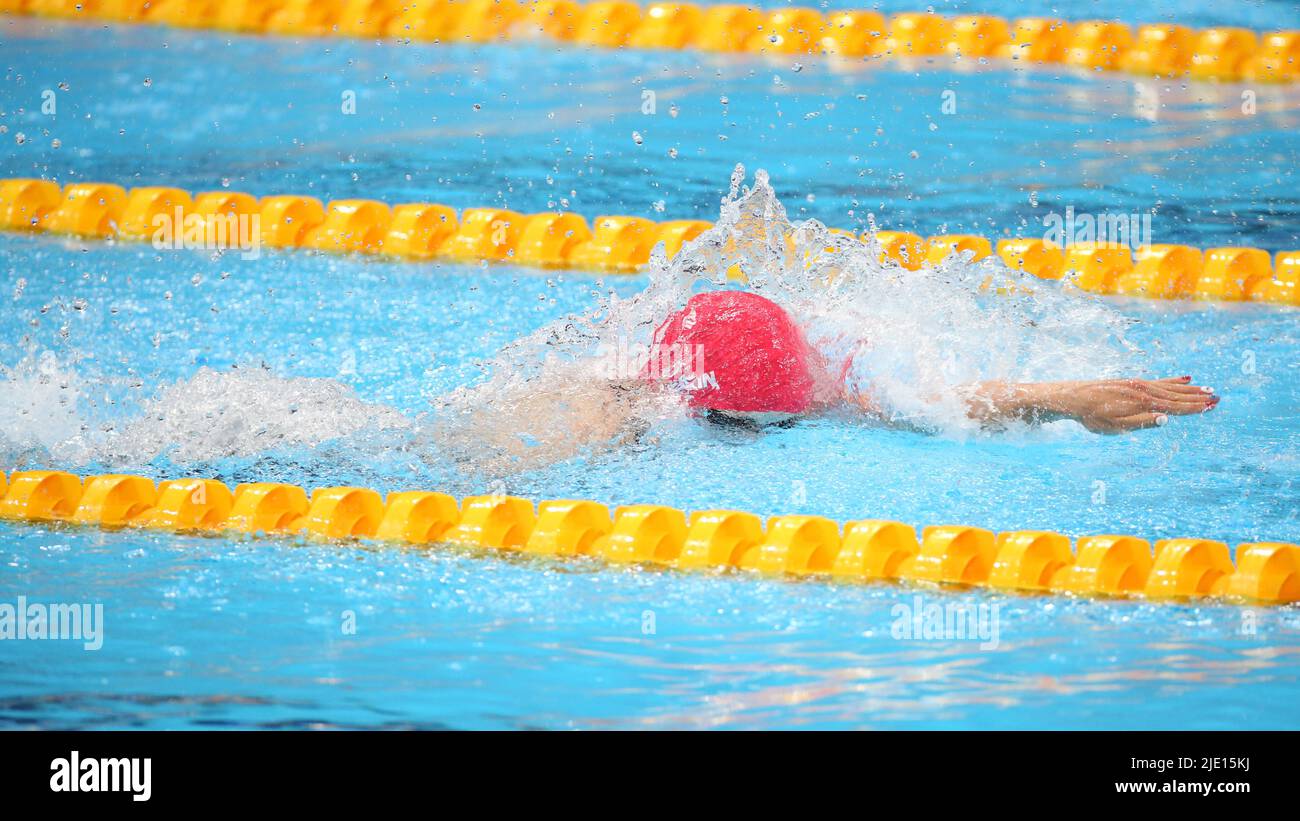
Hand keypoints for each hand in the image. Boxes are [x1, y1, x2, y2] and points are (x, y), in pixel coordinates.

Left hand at [1042, 376, 1218, 432]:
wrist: (1073, 398)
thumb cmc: (1093, 417)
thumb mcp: (1116, 426)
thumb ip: (1142, 422)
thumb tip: (1166, 419)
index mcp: (1143, 403)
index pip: (1175, 407)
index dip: (1195, 408)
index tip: (1213, 406)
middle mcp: (1144, 390)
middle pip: (1177, 395)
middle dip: (1198, 397)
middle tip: (1218, 397)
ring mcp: (1138, 384)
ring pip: (1170, 387)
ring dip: (1190, 389)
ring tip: (1207, 388)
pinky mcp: (1132, 382)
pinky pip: (1159, 381)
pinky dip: (1173, 380)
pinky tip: (1183, 379)